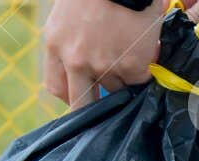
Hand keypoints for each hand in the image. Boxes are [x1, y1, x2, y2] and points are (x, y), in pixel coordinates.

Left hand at [42, 0, 198, 107]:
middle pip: (81, 103)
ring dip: (123, 77)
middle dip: (94, 107)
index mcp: (56, 45)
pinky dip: (143, 69)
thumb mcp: (67, 15)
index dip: (71, 95)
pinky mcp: (132, 66)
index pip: (57, 88)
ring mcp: (104, 65)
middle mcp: (76, 60)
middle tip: (105, 107)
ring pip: (116, 88)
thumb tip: (83, 73)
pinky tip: (142, 49)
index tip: (83, 93)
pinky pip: (138, 80)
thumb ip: (69, 43)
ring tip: (128, 53)